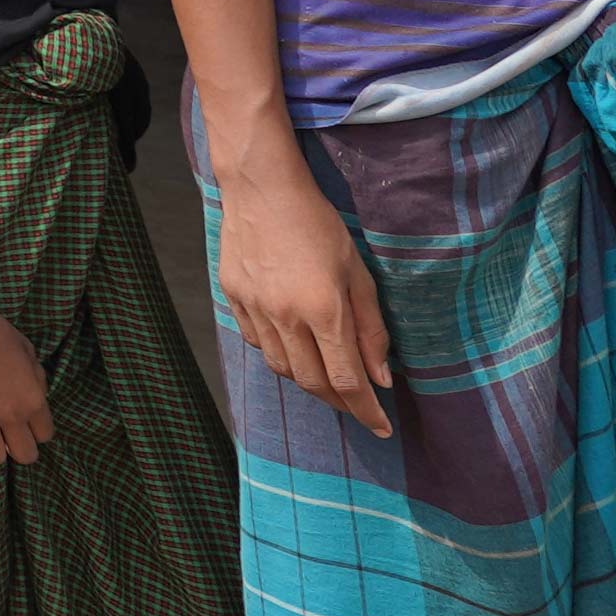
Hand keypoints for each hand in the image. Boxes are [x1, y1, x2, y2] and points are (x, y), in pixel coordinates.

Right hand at [0, 290, 52, 465]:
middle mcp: (11, 413)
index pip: (46, 436)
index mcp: (32, 399)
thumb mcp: (28, 350)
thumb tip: (37, 394)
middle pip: (25, 455)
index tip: (24, 425)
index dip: (35, 433)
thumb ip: (37, 378)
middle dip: (17, 449)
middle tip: (5, 436)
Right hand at [213, 159, 400, 436]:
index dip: (367, 411)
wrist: (262, 187)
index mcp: (323, 310)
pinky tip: (293, 342)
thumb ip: (371, 329)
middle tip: (359, 405)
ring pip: (283, 369)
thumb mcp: (359, 273)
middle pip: (313, 383)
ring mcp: (254, 309)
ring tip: (328, 374)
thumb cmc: (319, 225)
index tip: (382, 428)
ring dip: (309, 381)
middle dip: (341, 402)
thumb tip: (381, 378)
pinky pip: (258, 343)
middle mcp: (285, 317)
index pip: (348, 381)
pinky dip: (280, 354)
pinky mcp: (233, 298)